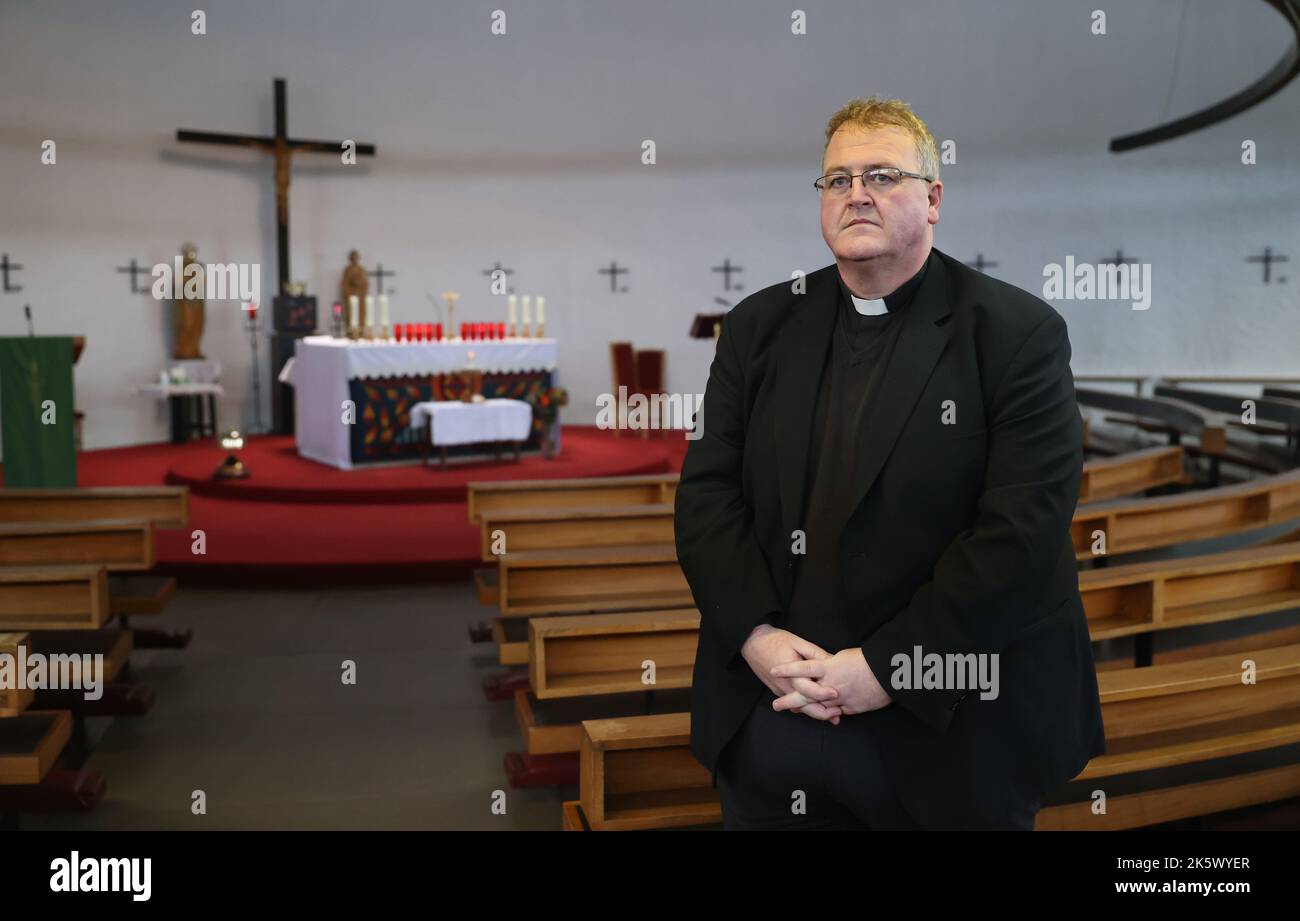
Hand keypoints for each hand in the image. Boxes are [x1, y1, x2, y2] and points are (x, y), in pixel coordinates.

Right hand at [741, 624, 842, 722]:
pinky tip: (817, 707)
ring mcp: (781, 691)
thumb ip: (815, 653)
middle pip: (805, 707)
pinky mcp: (778, 691)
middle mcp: (786, 687)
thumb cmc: (775, 640)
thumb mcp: (798, 642)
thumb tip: (832, 661)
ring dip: (815, 712)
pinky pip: (793, 703)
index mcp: (792, 674)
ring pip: (799, 708)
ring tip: (832, 715)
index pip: (809, 690)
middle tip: (838, 716)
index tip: (836, 694)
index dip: (823, 694)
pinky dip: (806, 706)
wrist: (752, 642)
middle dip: (822, 714)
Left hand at [770, 648, 892, 715]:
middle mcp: (830, 685)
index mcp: (828, 668)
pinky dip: (829, 713)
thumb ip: (829, 664)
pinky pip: (836, 712)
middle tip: (775, 705)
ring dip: (806, 710)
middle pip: (805, 695)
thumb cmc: (867, 660)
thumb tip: (821, 667)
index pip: (803, 668)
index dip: (787, 669)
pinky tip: (822, 715)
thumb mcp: (843, 657)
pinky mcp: (851, 708)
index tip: (773, 670)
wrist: (889, 673)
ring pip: (819, 707)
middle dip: (789, 700)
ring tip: (793, 712)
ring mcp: (840, 698)